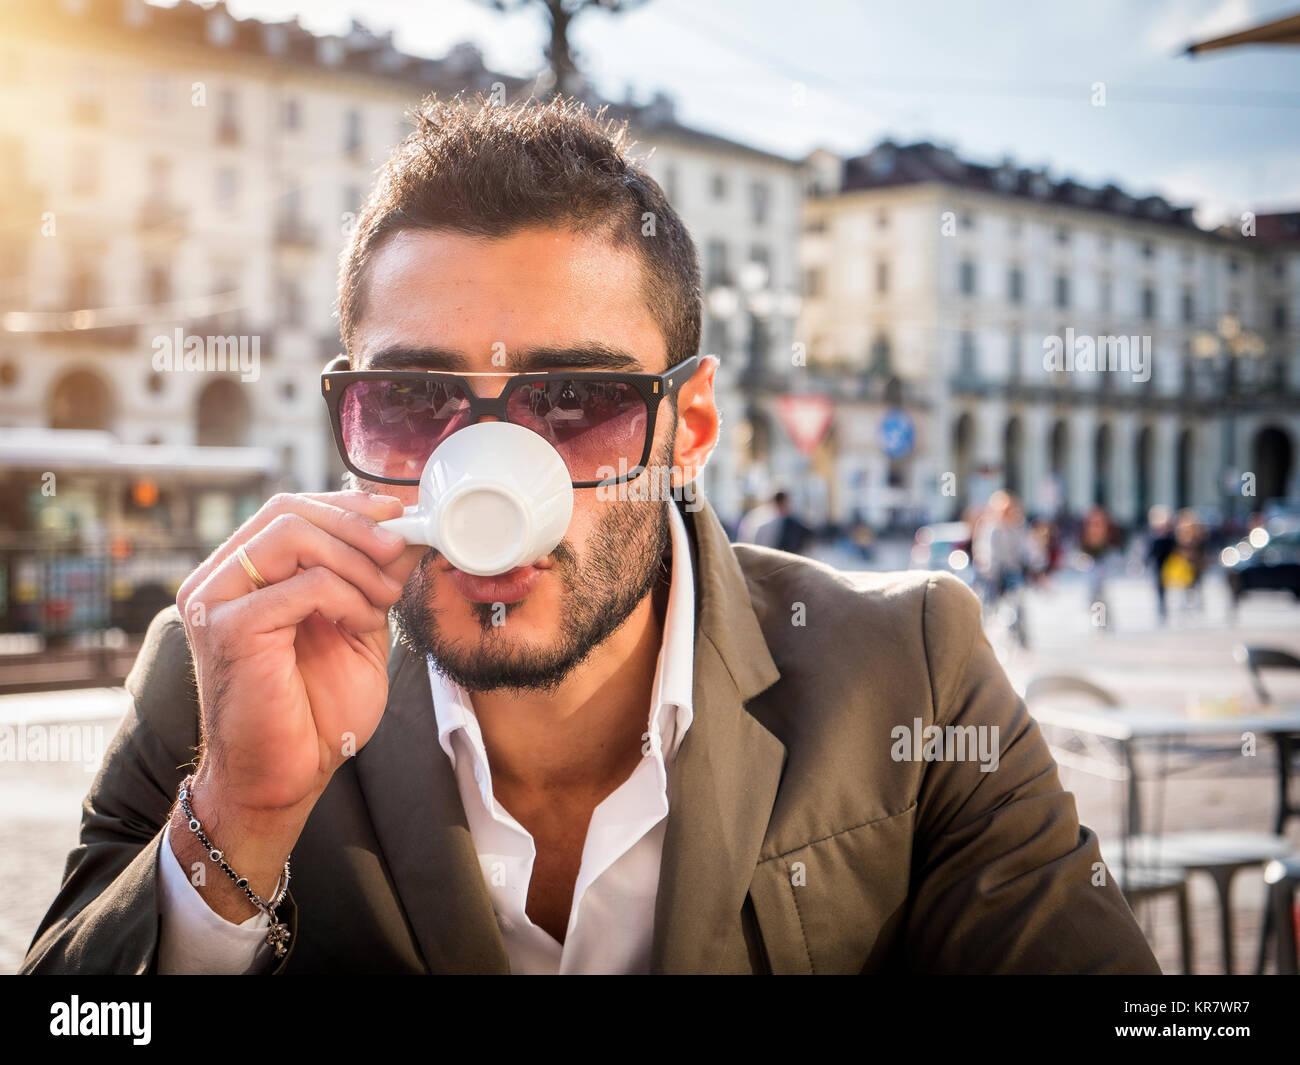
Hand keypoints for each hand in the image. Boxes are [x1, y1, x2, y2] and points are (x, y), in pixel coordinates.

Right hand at [175, 490, 422, 813]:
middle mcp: (219, 580)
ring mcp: (216, 601)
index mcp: (243, 575)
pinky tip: (361, 624)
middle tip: (400, 548)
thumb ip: (373, 577)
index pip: (291, 510)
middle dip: (356, 524)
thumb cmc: (316, 712)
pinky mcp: (228, 628)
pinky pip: (301, 583)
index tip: (397, 515)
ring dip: (354, 558)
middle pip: (289, 510)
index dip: (347, 505)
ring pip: (291, 533)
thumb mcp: (358, 626)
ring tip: (383, 598)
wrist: (286, 778)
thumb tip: (407, 529)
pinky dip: (345, 596)